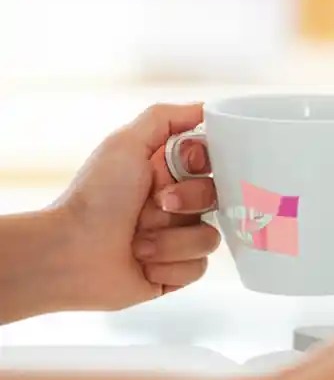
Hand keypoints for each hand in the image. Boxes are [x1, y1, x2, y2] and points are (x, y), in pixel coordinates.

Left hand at [49, 103, 220, 310]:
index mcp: (168, 174)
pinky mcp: (175, 272)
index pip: (214, 164)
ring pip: (211, 238)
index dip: (205, 167)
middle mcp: (176, 206)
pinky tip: (143, 263)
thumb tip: (205, 108)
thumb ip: (165, 117)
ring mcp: (177, 240)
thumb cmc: (94, 197)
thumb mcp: (125, 142)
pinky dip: (169, 265)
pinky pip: (200, 267)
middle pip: (218, 200)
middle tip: (157, 204)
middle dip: (188, 203)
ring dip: (172, 240)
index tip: (185, 168)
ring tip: (138, 241)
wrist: (69, 253)